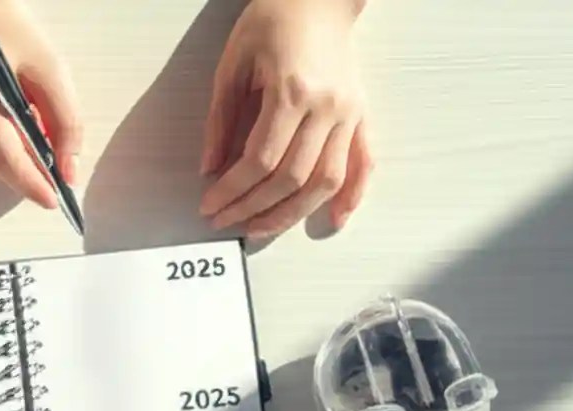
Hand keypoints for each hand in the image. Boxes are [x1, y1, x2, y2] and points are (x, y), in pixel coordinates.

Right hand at [0, 0, 81, 208]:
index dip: (31, 183)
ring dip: (21, 161)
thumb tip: (70, 169)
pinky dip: (6, 152)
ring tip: (37, 133)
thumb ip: (66, 121)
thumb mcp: (50, 69)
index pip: (4, 156)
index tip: (55, 201)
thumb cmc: (9, 32)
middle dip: (33, 173)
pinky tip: (15, 128)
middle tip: (61, 172)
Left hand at [199, 0, 373, 239]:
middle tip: (225, 221)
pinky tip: (335, 219)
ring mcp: (348, 113)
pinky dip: (352, 195)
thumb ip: (220, 120)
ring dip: (293, 214)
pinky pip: (363, 162)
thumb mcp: (233, 64)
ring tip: (262, 228)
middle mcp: (326, 107)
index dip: (232, 191)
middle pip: (292, 178)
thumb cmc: (274, 21)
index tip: (210, 205)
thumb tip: (209, 168)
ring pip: (326, 181)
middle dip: (253, 208)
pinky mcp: (361, 114)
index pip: (260, 160)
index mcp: (292, 92)